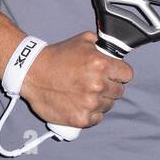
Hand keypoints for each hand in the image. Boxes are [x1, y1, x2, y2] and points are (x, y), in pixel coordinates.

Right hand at [18, 31, 132, 128]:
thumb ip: (103, 45)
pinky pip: (97, 118)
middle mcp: (98, 85)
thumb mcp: (83, 41)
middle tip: (96, 84)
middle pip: (119, 91)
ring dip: (101, 101)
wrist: (32, 73)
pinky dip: (91, 114)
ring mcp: (89, 104)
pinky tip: (82, 105)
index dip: (119, 74)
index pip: (127, 74)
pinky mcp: (80, 119)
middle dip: (110, 87)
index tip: (112, 75)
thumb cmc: (57, 56)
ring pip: (108, 105)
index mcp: (101, 65)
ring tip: (86, 94)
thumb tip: (114, 51)